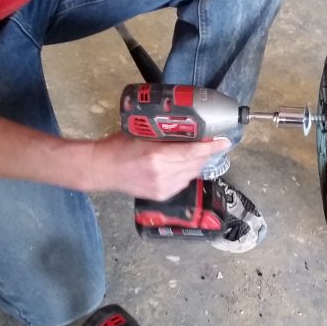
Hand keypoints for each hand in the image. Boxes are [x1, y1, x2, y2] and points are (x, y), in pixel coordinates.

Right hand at [85, 134, 230, 199]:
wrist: (102, 169)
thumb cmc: (119, 146)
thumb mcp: (142, 133)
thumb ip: (165, 135)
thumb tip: (188, 130)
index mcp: (157, 156)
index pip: (193, 152)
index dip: (211, 147)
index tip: (224, 141)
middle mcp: (162, 174)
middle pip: (195, 163)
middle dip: (205, 153)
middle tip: (210, 143)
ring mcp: (162, 187)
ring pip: (191, 174)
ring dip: (196, 163)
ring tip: (196, 153)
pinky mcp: (161, 195)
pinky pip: (183, 182)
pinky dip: (186, 173)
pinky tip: (182, 165)